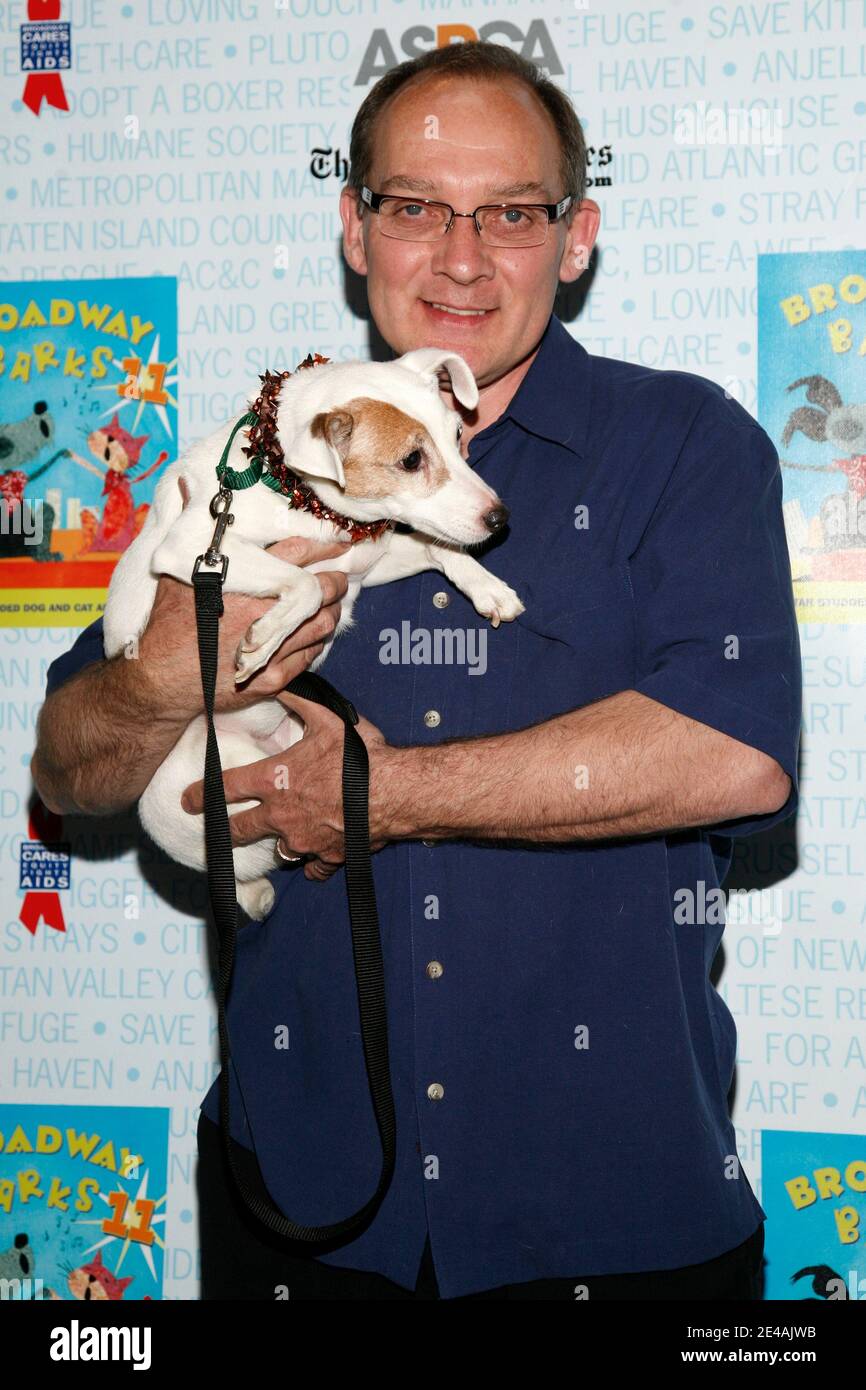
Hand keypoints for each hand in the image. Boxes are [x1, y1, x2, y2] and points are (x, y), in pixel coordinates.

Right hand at [137, 535, 353, 718]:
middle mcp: (263, 613)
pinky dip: (317, 642)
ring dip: (331, 611)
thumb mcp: (177, 573)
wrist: (161, 680)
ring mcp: (272, 648)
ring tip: (332, 604)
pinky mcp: (273, 677)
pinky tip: (313, 634)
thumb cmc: (169, 624)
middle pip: (320, 590)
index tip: (340, 541)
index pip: (299, 554)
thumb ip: (194, 534)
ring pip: (322, 624)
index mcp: (245, 582)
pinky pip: (310, 655)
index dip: (325, 545)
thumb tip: (190, 489)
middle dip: (337, 581)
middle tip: (341, 576)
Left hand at [180, 690, 391, 881]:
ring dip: (277, 841)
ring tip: (281, 836)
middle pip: (240, 829)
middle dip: (226, 830)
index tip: (188, 800)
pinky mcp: (328, 856)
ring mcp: (304, 840)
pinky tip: (315, 856)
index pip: (225, 789)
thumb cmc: (362, 756)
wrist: (397, 791)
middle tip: (217, 832)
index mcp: (275, 780)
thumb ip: (299, 701)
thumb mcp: (328, 719)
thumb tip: (278, 680)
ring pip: (278, 849)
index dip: (201, 795)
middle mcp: (282, 815)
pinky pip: (313, 867)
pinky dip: (313, 862)